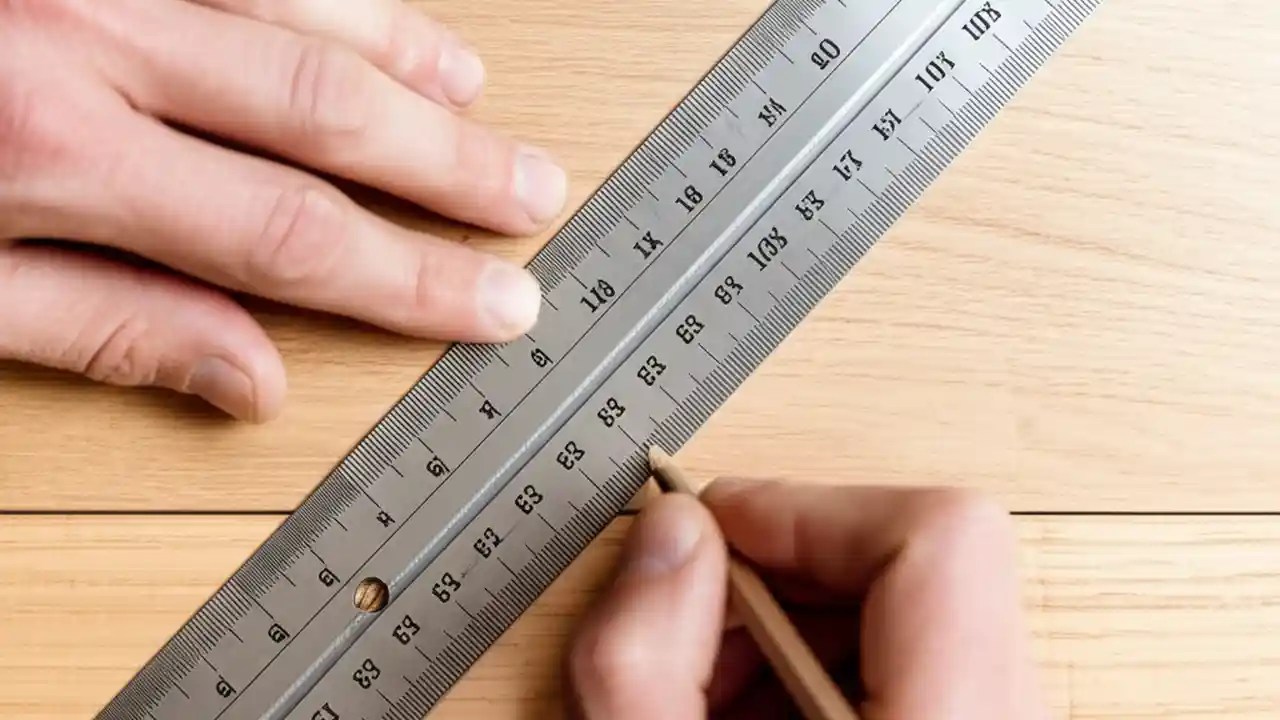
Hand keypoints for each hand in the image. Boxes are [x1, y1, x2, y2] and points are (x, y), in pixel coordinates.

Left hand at [0, 0, 565, 420]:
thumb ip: (97, 326)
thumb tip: (246, 381)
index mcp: (49, 151)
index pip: (287, 232)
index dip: (408, 276)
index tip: (494, 303)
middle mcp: (86, 36)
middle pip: (325, 109)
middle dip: (446, 159)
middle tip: (530, 190)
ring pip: (299, 8)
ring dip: (400, 54)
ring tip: (472, 94)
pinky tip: (372, 18)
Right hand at [566, 480, 1049, 718]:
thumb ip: (644, 663)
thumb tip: (670, 536)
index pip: (940, 535)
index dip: (809, 508)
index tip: (716, 527)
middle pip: (921, 563)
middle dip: (781, 575)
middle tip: (692, 625)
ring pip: (915, 614)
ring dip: (793, 629)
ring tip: (710, 696)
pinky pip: (917, 663)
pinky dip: (818, 672)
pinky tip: (749, 719)